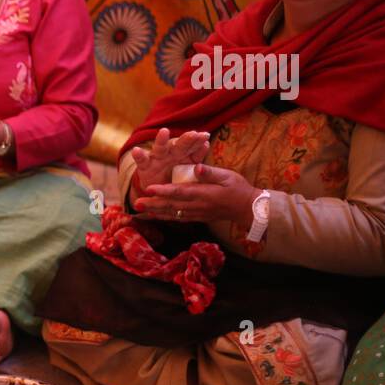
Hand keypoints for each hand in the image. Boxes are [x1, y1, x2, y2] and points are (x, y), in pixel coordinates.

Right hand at [129, 128, 211, 202]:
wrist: (159, 191)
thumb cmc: (176, 177)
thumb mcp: (188, 169)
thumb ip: (196, 157)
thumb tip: (206, 144)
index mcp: (183, 155)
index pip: (192, 146)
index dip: (198, 141)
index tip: (205, 136)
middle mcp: (170, 154)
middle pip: (179, 145)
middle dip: (185, 139)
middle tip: (193, 133)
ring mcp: (157, 159)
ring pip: (160, 148)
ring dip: (161, 140)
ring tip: (164, 132)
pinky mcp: (144, 167)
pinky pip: (141, 161)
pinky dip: (139, 156)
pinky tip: (137, 151)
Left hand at [134, 163, 257, 226]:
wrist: (247, 208)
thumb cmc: (239, 188)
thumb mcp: (228, 176)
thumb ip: (210, 172)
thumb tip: (196, 166)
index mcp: (204, 193)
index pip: (181, 192)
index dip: (164, 191)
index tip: (150, 188)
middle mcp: (198, 206)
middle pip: (172, 205)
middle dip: (153, 204)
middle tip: (136, 203)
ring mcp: (197, 213)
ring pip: (172, 213)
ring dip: (155, 212)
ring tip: (140, 210)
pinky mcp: (197, 217)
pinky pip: (178, 218)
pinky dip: (165, 217)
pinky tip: (154, 215)